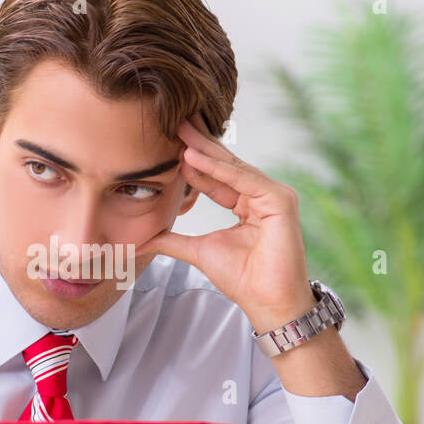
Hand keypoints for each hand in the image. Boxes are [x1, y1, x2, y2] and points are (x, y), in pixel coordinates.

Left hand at [135, 115, 316, 332]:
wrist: (266, 302)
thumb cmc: (242, 279)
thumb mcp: (198, 251)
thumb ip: (173, 241)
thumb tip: (144, 240)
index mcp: (247, 203)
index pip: (217, 176)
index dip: (192, 162)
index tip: (167, 144)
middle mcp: (263, 195)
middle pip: (226, 165)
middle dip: (199, 143)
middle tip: (175, 121)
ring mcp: (274, 196)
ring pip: (234, 168)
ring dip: (205, 150)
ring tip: (179, 132)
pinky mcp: (280, 201)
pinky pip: (244, 180)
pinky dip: (218, 169)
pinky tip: (194, 157)